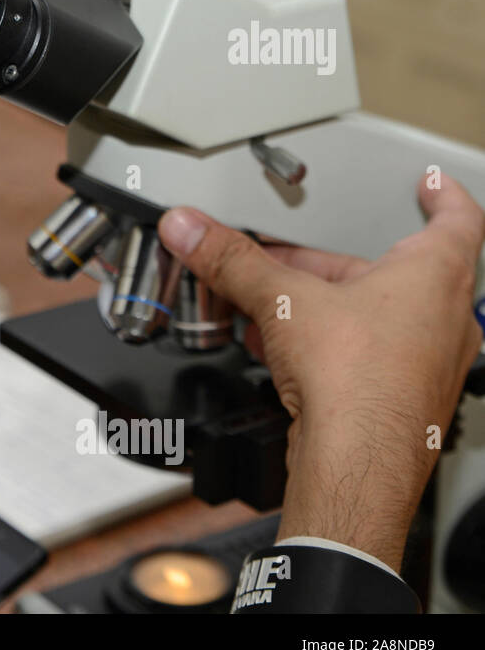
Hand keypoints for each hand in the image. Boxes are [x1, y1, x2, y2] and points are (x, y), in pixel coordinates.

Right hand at [157, 173, 483, 570]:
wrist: (358, 463)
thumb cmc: (358, 383)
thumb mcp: (281, 300)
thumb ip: (231, 260)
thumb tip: (191, 228)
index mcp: (436, 276)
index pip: (458, 219)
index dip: (441, 197)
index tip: (429, 185)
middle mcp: (445, 319)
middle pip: (386, 272)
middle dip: (328, 265)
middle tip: (286, 260)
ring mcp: (427, 364)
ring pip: (373, 318)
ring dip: (322, 309)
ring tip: (270, 309)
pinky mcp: (400, 400)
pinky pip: (362, 357)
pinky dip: (325, 346)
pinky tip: (279, 354)